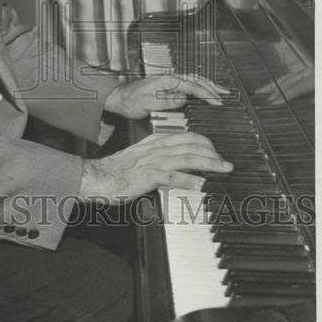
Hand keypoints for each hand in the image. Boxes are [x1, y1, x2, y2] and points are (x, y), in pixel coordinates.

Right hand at [78, 131, 232, 202]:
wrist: (95, 177)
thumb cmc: (115, 172)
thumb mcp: (138, 159)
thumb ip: (156, 158)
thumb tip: (175, 164)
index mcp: (153, 143)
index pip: (184, 136)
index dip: (204, 142)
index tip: (215, 150)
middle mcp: (155, 149)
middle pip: (190, 144)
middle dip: (212, 151)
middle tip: (226, 162)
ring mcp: (152, 161)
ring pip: (186, 157)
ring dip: (209, 163)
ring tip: (224, 169)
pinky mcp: (148, 176)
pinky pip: (173, 177)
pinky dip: (190, 180)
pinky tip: (203, 185)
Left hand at [104, 74, 229, 120]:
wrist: (119, 98)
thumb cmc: (131, 102)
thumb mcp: (147, 105)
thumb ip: (165, 102)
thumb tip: (183, 100)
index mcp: (166, 81)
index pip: (191, 86)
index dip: (206, 94)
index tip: (216, 102)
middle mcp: (169, 78)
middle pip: (196, 79)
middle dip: (212, 87)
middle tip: (226, 96)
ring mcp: (169, 80)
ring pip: (193, 79)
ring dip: (208, 85)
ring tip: (221, 92)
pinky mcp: (168, 84)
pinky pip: (188, 83)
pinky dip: (200, 86)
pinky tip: (204, 91)